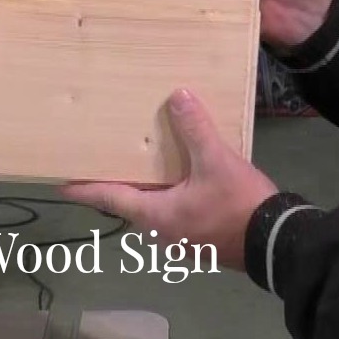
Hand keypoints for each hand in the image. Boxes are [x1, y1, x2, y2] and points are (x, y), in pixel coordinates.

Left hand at [62, 89, 277, 270]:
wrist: (277, 243)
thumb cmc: (237, 205)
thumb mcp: (216, 161)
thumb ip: (195, 129)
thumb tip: (177, 96)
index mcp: (155, 215)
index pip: (109, 198)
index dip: (85, 189)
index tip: (61, 185)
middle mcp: (160, 231)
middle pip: (129, 203)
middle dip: (115, 184)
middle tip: (101, 160)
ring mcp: (181, 240)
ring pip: (152, 209)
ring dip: (144, 189)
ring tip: (137, 163)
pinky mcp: (199, 240)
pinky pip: (171, 212)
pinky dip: (165, 194)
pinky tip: (174, 177)